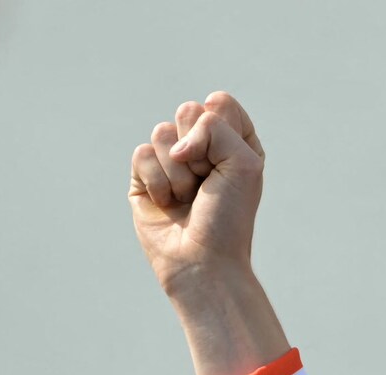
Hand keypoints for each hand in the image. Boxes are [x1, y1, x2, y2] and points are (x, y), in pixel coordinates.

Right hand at [128, 91, 266, 298]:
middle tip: (207, 181)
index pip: (220, 104)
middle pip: (187, 111)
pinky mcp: (144, 176)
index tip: (229, 163)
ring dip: (179, 172)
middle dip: (199, 149)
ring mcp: (172, 160)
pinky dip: (158, 182)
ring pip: (162, 132)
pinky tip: (168, 204)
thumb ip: (216, 126)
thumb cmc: (229, 216)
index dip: (221, 128)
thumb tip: (174, 141)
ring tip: (189, 198)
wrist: (203, 260)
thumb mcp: (244, 162)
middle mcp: (203, 148)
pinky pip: (141, 154)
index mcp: (235, 142)